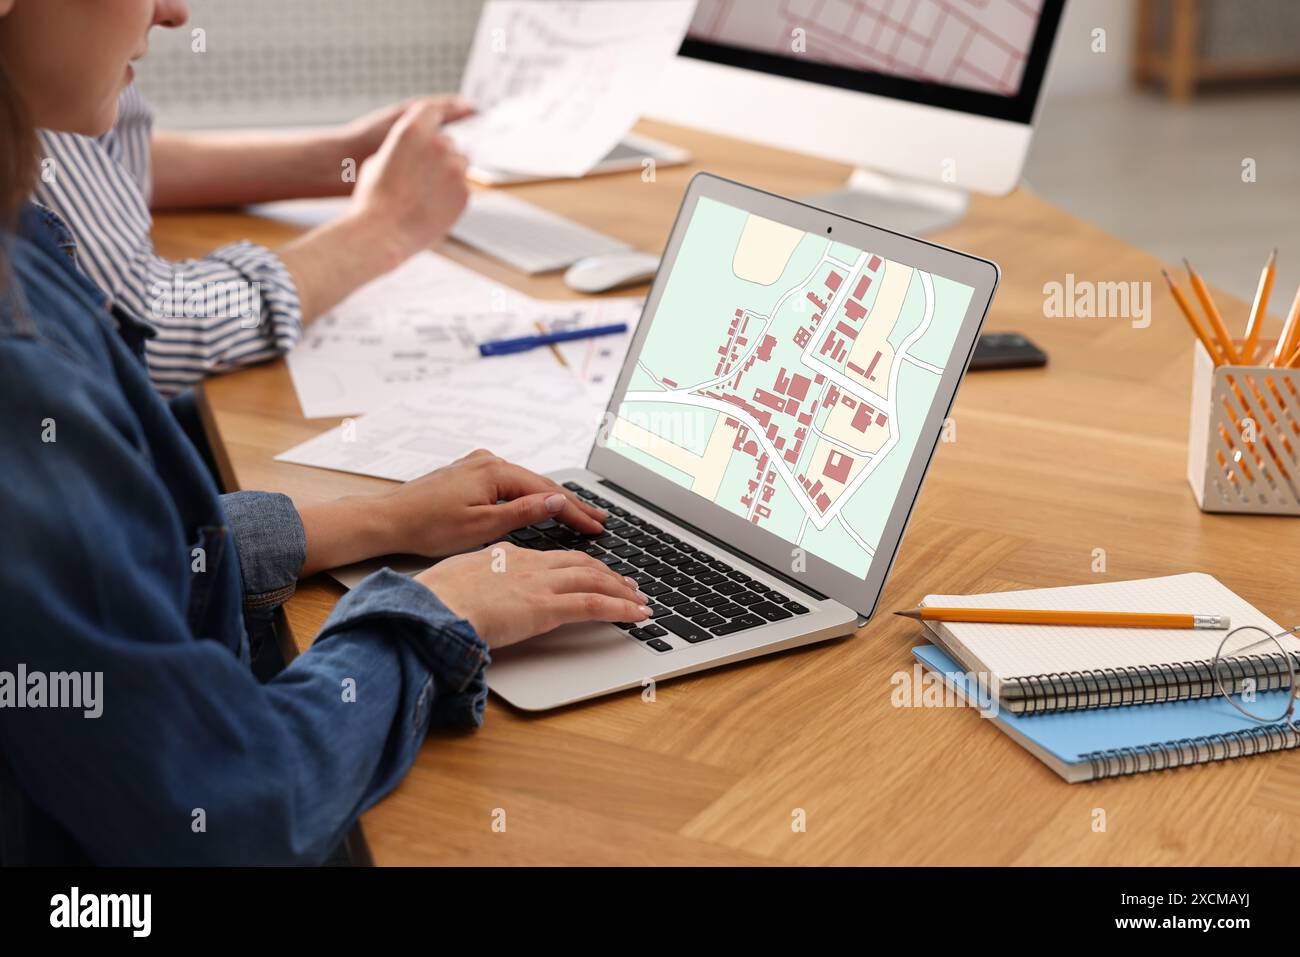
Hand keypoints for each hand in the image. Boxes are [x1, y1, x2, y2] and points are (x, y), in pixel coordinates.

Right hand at [347, 98, 473, 261]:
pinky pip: (463, 187)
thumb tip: (411, 151)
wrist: (382, 233)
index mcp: (413, 130)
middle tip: (422, 175)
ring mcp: (455, 169)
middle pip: (448, 141)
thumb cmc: (373, 199)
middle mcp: (439, 144)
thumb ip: (401, 149)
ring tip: (426, 193)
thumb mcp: (377, 161)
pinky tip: (432, 206)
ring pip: (460, 164)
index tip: (436, 125)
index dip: (433, 118)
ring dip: (448, 173)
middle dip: (439, 155)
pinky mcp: (465, 192)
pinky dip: (452, 195)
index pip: (432, 110)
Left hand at [376, 449, 608, 558]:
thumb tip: (556, 502)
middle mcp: (489, 460)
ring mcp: (478, 464)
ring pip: (526, 483)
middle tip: (599, 518)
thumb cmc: (428, 526)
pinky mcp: (469, 472)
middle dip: (571, 504)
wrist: (388, 519)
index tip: (597, 527)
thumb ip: (522, 512)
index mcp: (495, 471)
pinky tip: (540, 503)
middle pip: (540, 484)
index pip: (548, 493)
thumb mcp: (482, 526)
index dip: (576, 512)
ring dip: (552, 499)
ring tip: (579, 512)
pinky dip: (529, 495)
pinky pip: (509, 482)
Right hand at [417, 545, 650, 649]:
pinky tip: (637, 616)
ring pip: (593, 579)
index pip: (550, 557)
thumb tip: (471, 592)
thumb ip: (472, 581)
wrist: (432, 606)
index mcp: (504, 554)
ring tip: (638, 600)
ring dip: (620, 590)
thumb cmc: (433, 598)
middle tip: (625, 584)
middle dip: (606, 573)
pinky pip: (594, 605)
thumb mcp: (454, 579)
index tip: (586, 571)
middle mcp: (527, 563)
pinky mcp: (547, 607)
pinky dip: (621, 609)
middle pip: (579, 563)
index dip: (574, 564)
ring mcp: (539, 583)